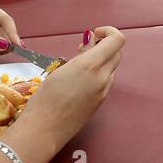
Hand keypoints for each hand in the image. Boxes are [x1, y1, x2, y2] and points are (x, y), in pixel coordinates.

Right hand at [5, 26, 124, 154]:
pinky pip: (105, 82)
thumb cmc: (45, 98)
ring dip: (100, 61)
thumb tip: (91, 41)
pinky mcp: (100, 104)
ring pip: (111, 68)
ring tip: (76, 66)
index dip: (108, 32)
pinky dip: (97, 75)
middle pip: (116, 53)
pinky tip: (78, 81)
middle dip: (103, 46)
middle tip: (82, 49)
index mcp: (92, 65)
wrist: (44, 130)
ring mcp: (104, 92)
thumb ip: (81, 55)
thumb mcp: (61, 70)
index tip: (93, 34)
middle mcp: (103, 78)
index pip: (117, 40)